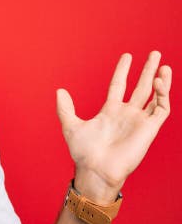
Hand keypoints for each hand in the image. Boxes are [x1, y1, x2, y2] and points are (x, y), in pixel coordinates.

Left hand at [56, 51, 171, 202]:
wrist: (96, 169)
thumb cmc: (83, 152)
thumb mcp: (70, 125)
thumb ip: (65, 108)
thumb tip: (59, 90)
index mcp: (110, 112)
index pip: (119, 86)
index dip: (123, 71)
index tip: (127, 56)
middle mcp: (126, 114)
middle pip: (140, 87)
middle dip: (148, 71)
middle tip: (155, 53)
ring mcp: (139, 121)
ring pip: (155, 96)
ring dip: (161, 81)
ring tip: (164, 65)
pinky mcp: (149, 129)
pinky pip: (161, 109)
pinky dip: (163, 95)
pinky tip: (159, 82)